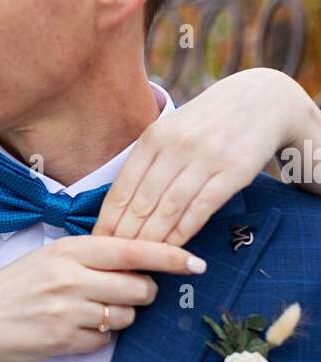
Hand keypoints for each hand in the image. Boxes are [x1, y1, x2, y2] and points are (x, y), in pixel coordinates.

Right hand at [0, 235, 205, 361]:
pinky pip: (105, 342)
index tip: (196, 263)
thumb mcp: (49, 258)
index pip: (133, 249)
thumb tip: (141, 261)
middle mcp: (71, 278)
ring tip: (92, 312)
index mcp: (70, 250)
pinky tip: (74, 330)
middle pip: (139, 288)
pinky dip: (98, 338)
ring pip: (126, 317)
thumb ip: (91, 256)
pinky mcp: (63, 341)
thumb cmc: (13, 288)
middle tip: (122, 293)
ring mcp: (67, 311)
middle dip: (142, 293)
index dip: (170, 256)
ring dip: (120, 317)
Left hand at [94, 69, 320, 246]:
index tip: (98, 242)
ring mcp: (206, 158)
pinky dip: (184, 232)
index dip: (109, 219)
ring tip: (141, 261)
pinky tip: (173, 249)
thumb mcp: (172, 130)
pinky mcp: (233, 171)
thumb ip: (148, 161)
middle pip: (143, 201)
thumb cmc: (208, 122)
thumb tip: (119, 205)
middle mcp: (178, 146)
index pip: (123, 186)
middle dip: (125, 235)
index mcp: (155, 136)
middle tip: (115, 261)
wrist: (263, 100)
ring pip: (169, 208)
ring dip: (152, 239)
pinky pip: (201, 208)